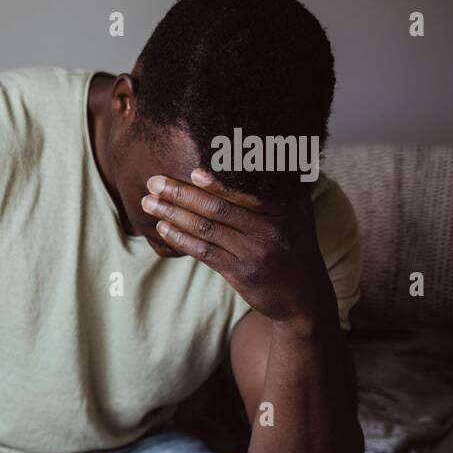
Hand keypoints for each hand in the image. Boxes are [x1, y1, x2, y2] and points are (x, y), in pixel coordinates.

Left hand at [141, 170, 336, 330]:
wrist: (303, 298)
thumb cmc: (294, 249)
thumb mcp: (298, 216)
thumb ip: (282, 189)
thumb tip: (264, 155)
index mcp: (283, 208)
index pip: (243, 191)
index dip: (216, 181)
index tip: (190, 171)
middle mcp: (269, 228)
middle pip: (217, 207)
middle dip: (181, 193)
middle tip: (154, 182)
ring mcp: (254, 251)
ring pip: (206, 227)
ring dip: (173, 213)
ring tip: (149, 203)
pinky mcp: (241, 272)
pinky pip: (204, 251)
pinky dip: (181, 238)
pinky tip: (162, 229)